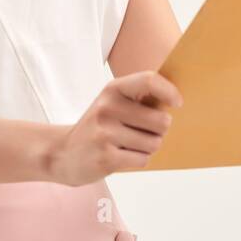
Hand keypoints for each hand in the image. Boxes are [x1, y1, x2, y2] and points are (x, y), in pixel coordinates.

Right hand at [46, 71, 182, 186]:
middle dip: (159, 131)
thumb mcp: (112, 104)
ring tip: (127, 145)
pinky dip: (137, 160)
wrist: (62, 153)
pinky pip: (143, 159)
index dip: (169, 91)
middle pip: (161, 121)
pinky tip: (120, 156)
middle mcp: (108, 108)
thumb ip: (140, 99)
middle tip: (141, 132)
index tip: (178, 103)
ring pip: (154, 143)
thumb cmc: (98, 127)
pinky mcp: (106, 157)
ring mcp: (105, 133)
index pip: (148, 80)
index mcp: (113, 90)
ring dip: (147, 148)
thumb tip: (176, 100)